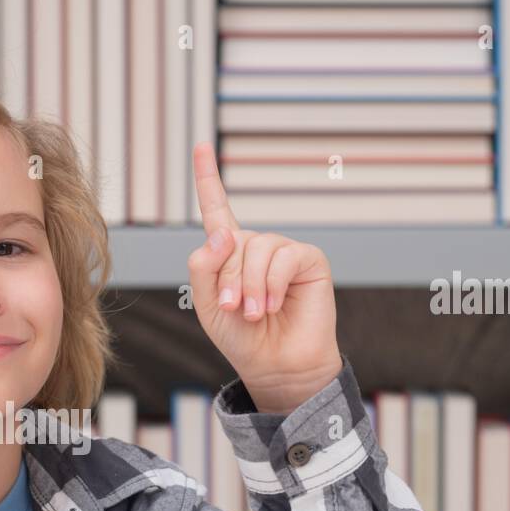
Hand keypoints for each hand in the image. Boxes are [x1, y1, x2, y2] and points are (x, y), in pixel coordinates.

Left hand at [188, 142, 342, 413]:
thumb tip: (223, 235)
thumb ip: (204, 269)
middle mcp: (258, 246)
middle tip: (232, 310)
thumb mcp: (208, 305)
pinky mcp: (308, 260)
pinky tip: (271, 305)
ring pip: (256, 249)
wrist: (275, 365)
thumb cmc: (243, 337)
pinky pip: (282, 258)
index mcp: (230, 254)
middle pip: (231, 242)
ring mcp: (284, 251)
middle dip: (227, 279)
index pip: (217, 210)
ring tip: (252, 313)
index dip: (208, 178)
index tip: (200, 145)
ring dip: (248, 285)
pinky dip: (271, 284)